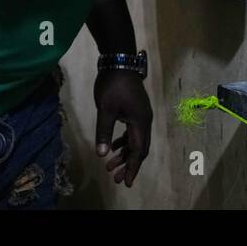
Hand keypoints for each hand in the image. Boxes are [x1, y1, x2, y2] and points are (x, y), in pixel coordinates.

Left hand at [94, 68, 151, 187]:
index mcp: (140, 121)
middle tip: (114, 177)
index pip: (138, 150)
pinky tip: (114, 147)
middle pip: (139, 148)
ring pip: (135, 140)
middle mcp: (144, 120)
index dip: (132, 167)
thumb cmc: (113, 86)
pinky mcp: (135, 110)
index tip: (125, 182)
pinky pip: (132, 132)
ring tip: (110, 166)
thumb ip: (104, 132)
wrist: (120, 63)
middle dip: (128, 164)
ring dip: (124, 153)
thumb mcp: (105, 109)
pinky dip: (124, 142)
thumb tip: (102, 154)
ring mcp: (141, 115)